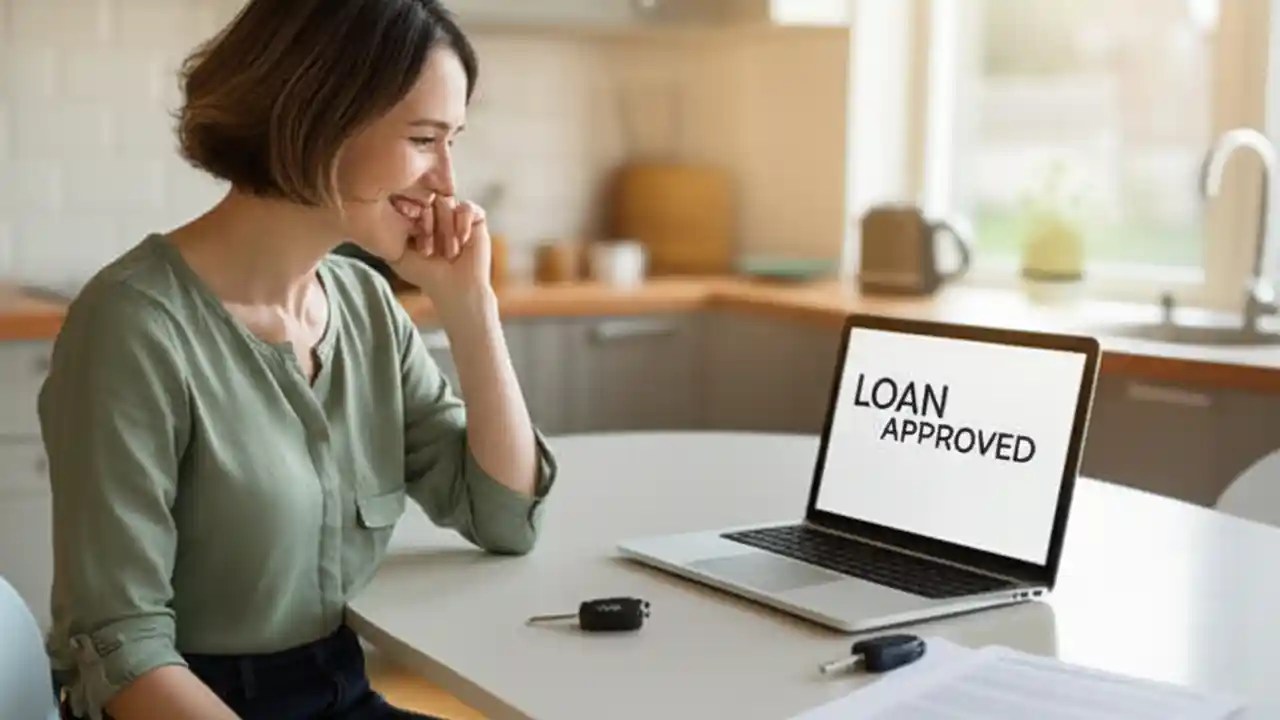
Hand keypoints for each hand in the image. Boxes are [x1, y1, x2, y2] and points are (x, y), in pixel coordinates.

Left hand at [390, 194, 492, 311]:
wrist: (454, 289)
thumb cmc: (425, 274)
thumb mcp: (397, 255)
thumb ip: (385, 236)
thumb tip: (373, 213)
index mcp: (416, 217)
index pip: (409, 200)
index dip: (411, 216)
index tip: (414, 238)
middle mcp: (435, 212)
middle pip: (428, 198)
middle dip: (429, 224)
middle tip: (430, 252)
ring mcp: (455, 213)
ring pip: (447, 203)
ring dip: (446, 229)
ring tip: (449, 253)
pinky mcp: (475, 218)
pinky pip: (467, 207)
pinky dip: (463, 224)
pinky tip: (462, 241)